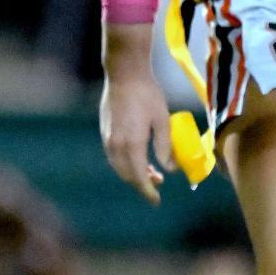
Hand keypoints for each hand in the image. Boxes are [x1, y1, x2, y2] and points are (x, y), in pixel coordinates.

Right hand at [100, 65, 174, 205]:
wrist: (124, 74)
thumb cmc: (147, 94)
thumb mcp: (162, 121)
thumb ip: (165, 147)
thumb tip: (170, 169)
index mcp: (132, 144)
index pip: (139, 177)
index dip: (148, 191)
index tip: (156, 201)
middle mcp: (116, 145)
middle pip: (127, 176)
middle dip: (142, 184)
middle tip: (158, 183)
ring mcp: (108, 138)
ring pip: (119, 167)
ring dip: (133, 173)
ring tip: (151, 171)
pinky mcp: (105, 131)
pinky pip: (114, 157)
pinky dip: (126, 163)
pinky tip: (138, 157)